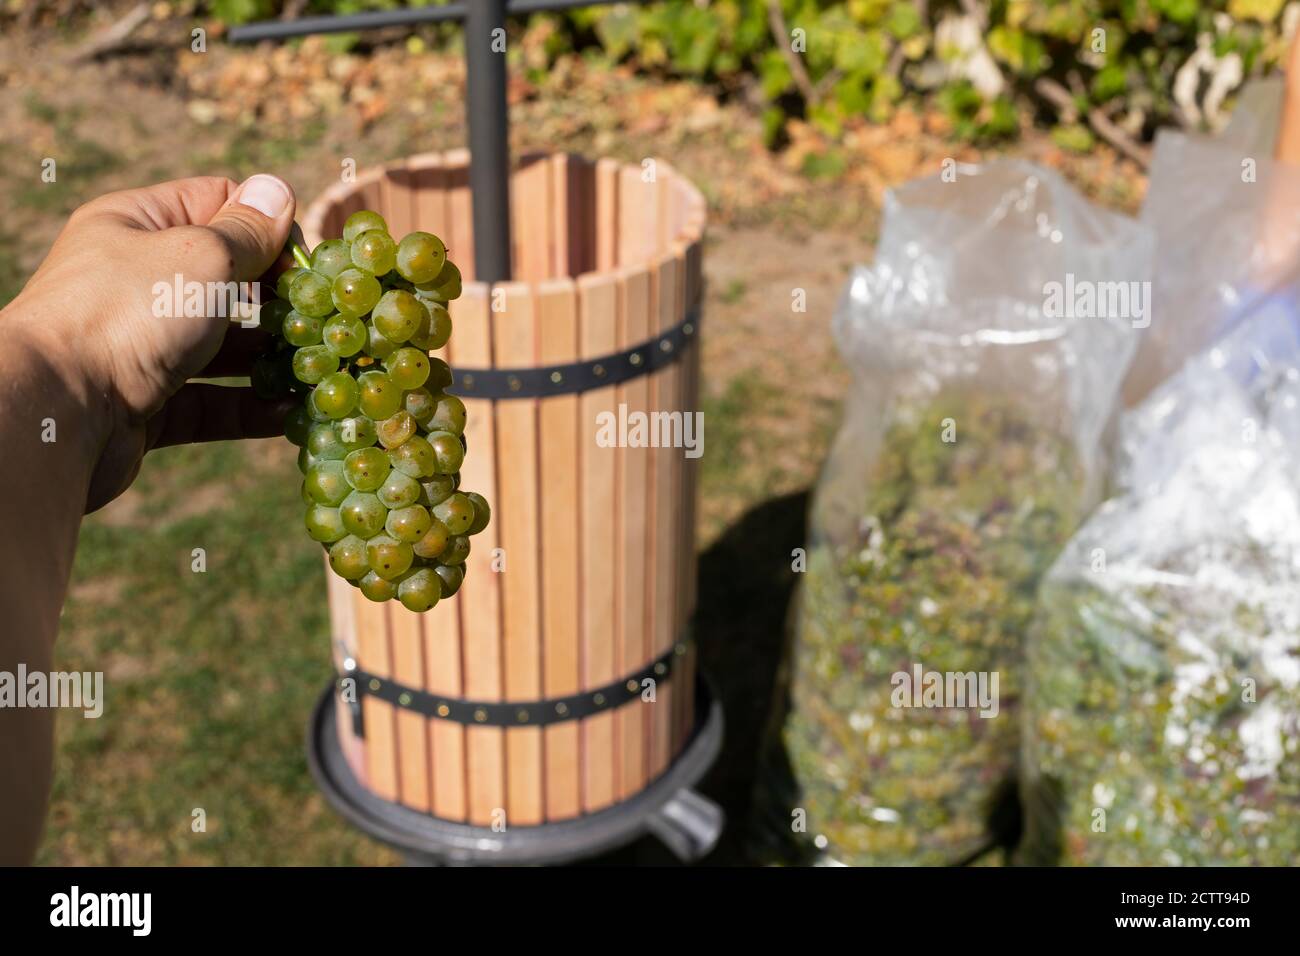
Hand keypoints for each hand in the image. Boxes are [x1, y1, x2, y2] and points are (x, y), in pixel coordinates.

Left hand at [7, 174, 300, 510]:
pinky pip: (212, 403)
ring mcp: (141, 346)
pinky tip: (293, 415)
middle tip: (323, 319)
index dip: (267, 228)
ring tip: (321, 371)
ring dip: (272, 359)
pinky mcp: (148, 405)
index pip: (218, 205)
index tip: (307, 263)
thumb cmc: (130, 311)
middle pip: (227, 282)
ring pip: (222, 348)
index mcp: (138, 226)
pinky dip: (252, 408)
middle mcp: (136, 282)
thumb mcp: (202, 254)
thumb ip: (247, 229)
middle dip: (278, 300)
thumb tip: (277, 191)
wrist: (59, 408)